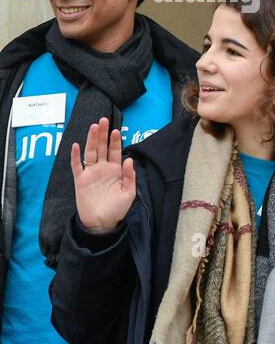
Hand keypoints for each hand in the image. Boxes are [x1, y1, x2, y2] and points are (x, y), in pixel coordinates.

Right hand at [71, 118, 135, 233]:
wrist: (101, 223)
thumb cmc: (117, 208)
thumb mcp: (129, 193)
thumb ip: (129, 177)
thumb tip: (129, 160)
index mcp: (116, 171)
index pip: (115, 152)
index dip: (115, 141)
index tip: (116, 130)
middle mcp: (103, 169)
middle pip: (102, 148)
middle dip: (103, 134)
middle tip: (103, 120)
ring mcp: (91, 173)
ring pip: (90, 152)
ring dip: (91, 140)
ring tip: (94, 127)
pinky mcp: (80, 180)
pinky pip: (77, 166)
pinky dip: (76, 156)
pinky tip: (76, 145)